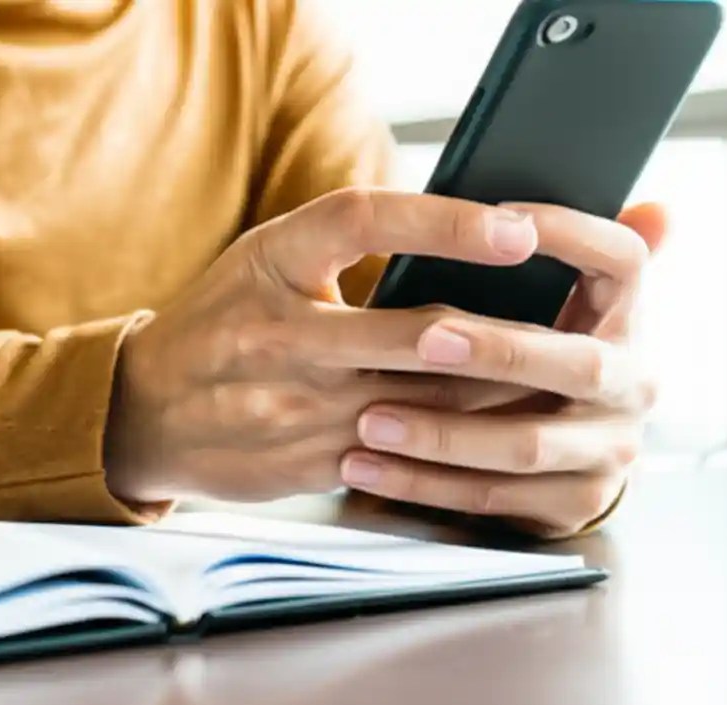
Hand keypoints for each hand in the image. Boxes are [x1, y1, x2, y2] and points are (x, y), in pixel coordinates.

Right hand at [104, 188, 655, 537]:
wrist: (147, 411)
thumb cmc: (222, 321)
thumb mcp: (265, 260)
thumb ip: (339, 243)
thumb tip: (454, 235)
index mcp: (271, 262)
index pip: (363, 221)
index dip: (444, 222)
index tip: (517, 228)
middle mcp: (281, 333)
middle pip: (417, 332)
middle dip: (505, 335)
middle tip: (580, 323)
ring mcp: (294, 404)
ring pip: (424, 402)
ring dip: (496, 394)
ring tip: (559, 379)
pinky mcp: (308, 461)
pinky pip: (403, 453)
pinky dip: (454, 443)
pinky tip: (499, 433)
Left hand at [342, 203, 666, 537]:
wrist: (562, 460)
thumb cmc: (532, 358)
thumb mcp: (555, 306)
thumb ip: (574, 258)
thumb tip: (657, 208)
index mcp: (626, 317)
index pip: (624, 260)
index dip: (570, 233)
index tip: (500, 216)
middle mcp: (633, 383)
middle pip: (578, 363)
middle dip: (497, 351)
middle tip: (424, 339)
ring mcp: (610, 451)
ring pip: (525, 444)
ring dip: (441, 434)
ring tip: (369, 418)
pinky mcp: (572, 505)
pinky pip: (491, 497)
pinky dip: (423, 484)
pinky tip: (365, 466)